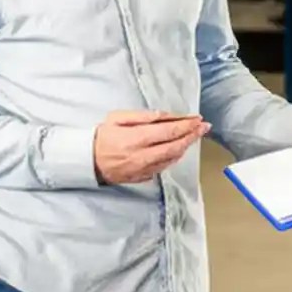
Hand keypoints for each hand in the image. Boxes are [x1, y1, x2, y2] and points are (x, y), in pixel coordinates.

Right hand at [94, 110, 210, 184]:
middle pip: (176, 146)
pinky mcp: (143, 177)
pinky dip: (175, 157)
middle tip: (204, 127)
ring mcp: (144, 169)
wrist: (87, 161)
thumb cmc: (102, 136)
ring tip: (194, 135)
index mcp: (136, 138)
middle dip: (192, 136)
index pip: (170, 131)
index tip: (198, 120)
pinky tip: (180, 148)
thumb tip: (164, 115)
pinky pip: (164, 167)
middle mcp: (143, 155)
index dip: (187, 125)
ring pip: (172, 158)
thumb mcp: (118, 118)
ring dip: (186, 146)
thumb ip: (142, 116)